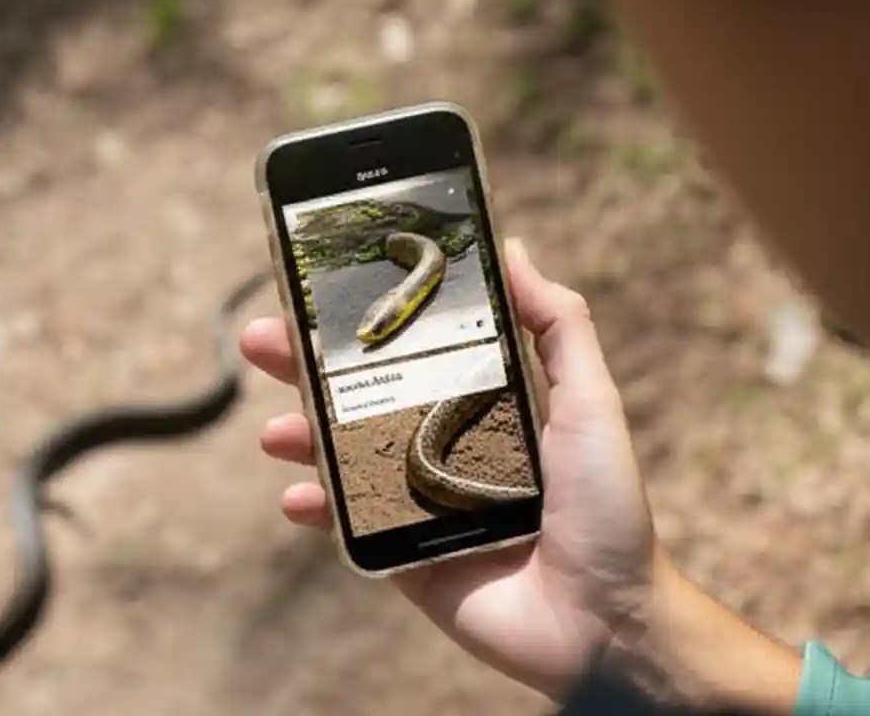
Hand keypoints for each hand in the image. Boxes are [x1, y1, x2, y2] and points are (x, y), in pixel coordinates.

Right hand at [240, 239, 658, 697]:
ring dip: (300, 434)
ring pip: (342, 456)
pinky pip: (347, 523)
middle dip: (308, 366)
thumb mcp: (589, 401)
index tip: (324, 287)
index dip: (367, 322)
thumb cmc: (606, 505)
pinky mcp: (404, 554)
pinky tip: (298, 494)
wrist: (603, 619)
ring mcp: (420, 501)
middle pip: (362, 395)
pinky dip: (315, 507)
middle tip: (264, 338)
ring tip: (275, 429)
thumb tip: (515, 249)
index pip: (413, 351)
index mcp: (483, 405)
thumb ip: (558, 326)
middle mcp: (444, 446)